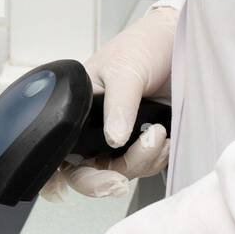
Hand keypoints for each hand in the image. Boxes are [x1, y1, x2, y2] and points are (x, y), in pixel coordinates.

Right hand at [43, 6, 177, 198]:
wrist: (180, 42)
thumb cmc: (143, 46)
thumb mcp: (124, 69)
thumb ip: (117, 105)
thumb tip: (113, 138)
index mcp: (76, 112)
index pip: (56, 153)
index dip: (54, 178)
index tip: (64, 190)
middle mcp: (95, 130)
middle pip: (88, 173)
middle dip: (103, 180)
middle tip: (117, 181)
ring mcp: (122, 140)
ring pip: (121, 173)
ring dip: (141, 161)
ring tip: (157, 133)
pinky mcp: (147, 145)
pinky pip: (147, 166)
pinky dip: (157, 157)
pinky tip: (165, 137)